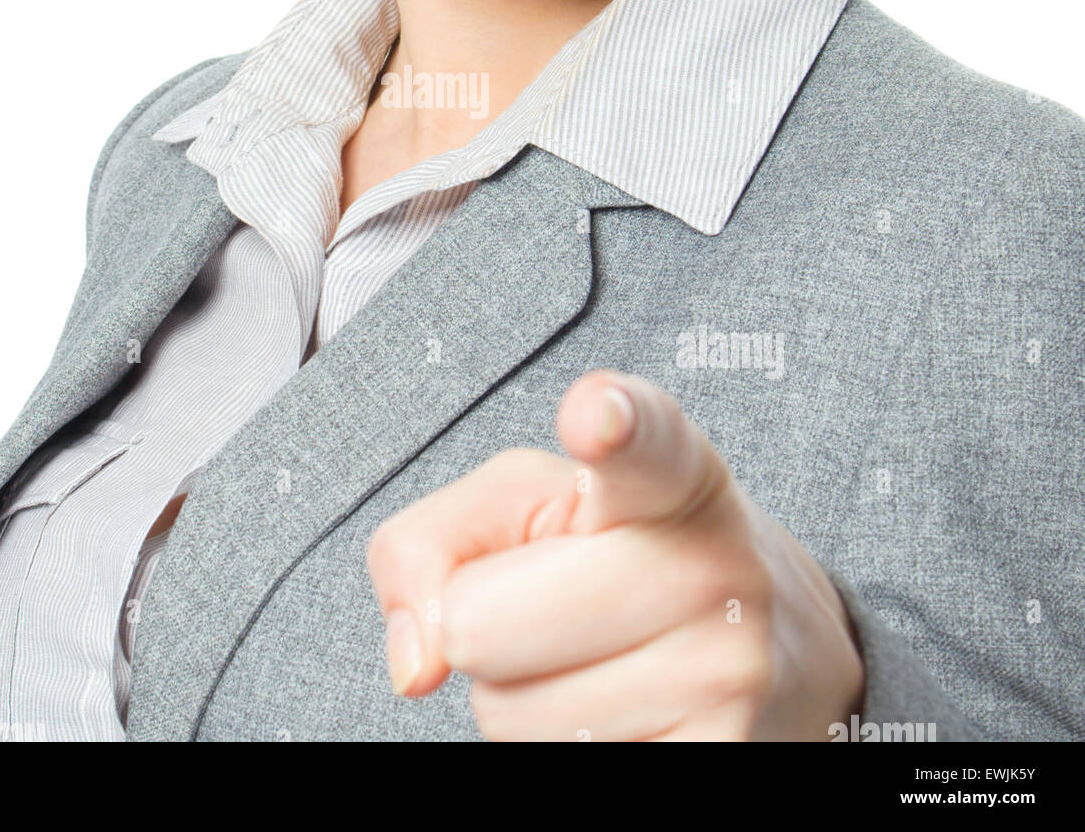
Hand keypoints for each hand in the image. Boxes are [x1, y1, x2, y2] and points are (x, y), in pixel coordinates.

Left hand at [366, 370, 864, 739]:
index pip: (644, 443)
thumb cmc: (612, 557)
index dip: (614, 425)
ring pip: (508, 717)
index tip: (596, 416)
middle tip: (559, 607)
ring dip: (523, 698)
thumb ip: (431, 541)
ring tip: (597, 659)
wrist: (766, 647)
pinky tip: (620, 711)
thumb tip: (416, 662)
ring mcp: (726, 675)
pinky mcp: (720, 760)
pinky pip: (557, 767)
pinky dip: (557, 748)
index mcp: (670, 476)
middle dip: (486, 627)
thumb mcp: (521, 506)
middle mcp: (713, 566)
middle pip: (480, 623)